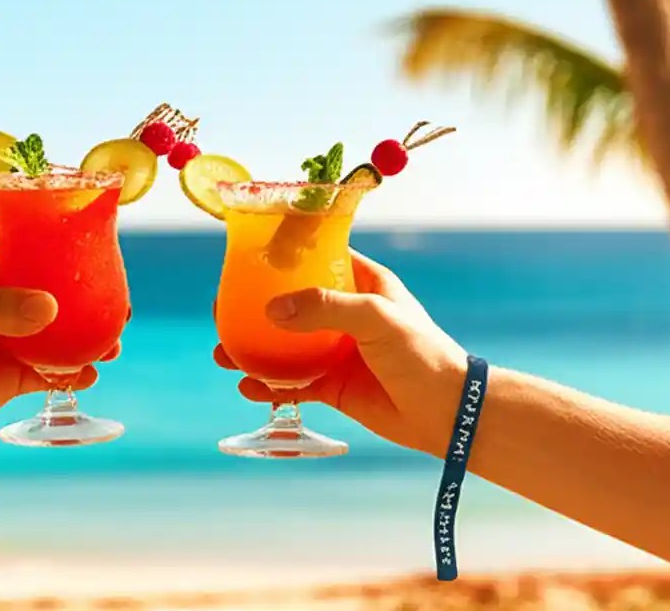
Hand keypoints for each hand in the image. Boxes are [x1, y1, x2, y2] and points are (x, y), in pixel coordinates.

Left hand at [0, 255, 118, 433]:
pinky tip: (89, 375)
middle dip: (91, 307)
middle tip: (121, 313)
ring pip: (61, 340)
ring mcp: (10, 344)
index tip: (104, 267)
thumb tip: (51, 308)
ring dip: (89, 342)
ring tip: (112, 346)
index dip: (72, 265)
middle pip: (60, 303)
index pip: (39, 262)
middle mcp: (6, 308)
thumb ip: (0, 308)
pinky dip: (72, 375)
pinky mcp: (9, 379)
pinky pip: (50, 375)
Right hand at [215, 250, 466, 455]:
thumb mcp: (377, 318)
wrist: (447, 413)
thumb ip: (326, 308)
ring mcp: (337, 351)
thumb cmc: (423, 354)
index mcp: (363, 283)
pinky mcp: (334, 387)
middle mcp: (346, 315)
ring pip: (285, 346)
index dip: (284, 256)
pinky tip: (247, 387)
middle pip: (291, 303)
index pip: (318, 258)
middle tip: (223, 309)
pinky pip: (293, 385)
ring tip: (224, 353)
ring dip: (255, 349)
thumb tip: (272, 310)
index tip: (248, 255)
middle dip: (256, 306)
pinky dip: (269, 386)